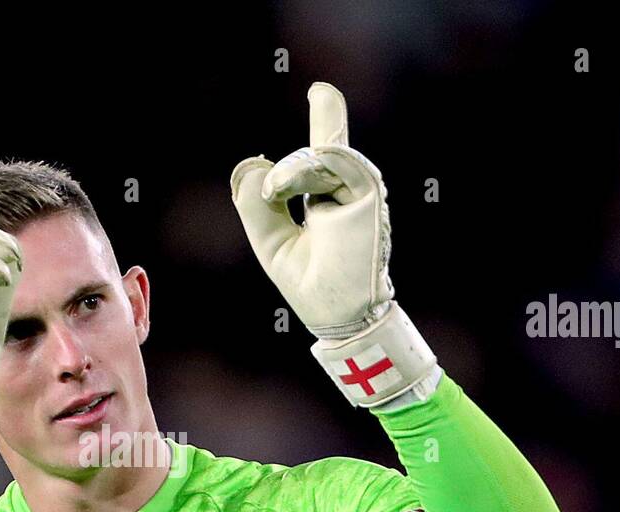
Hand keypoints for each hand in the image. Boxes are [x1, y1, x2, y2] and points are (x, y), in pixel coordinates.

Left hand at [229, 81, 392, 339]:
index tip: (321, 91)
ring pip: (325, 154)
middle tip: (297, 135)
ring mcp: (359, 192)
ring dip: (292, 168)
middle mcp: (345, 191)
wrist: (336, 313)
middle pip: (328, 145)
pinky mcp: (368, 197)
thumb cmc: (308, 282)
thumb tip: (251, 164)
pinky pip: (338, 163)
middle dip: (323, 121)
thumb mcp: (270, 240)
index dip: (326, 119)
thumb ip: (256, 204)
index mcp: (325, 198)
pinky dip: (304, 167)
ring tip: (274, 190)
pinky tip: (282, 184)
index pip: (322, 154)